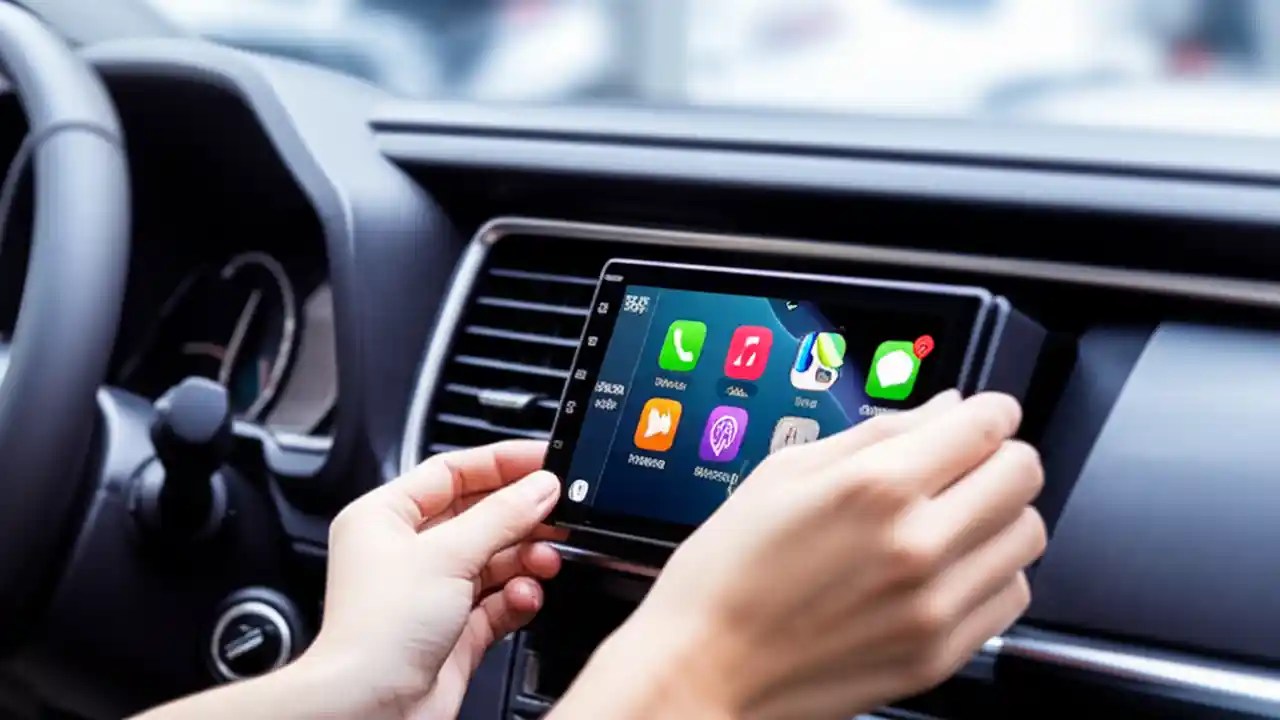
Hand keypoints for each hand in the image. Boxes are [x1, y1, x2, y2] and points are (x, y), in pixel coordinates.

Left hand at [300, 440, 563, 718]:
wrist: (370, 709)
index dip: (499, 463)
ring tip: (544, 560)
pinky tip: (525, 597)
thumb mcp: (448, 555)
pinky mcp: (453, 631)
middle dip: (520, 517)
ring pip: (494, 560)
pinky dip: (517, 598)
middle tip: (558, 512)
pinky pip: (498, 602)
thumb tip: (540, 486)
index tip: (543, 462)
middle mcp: (404, 552)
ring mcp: (430, 593)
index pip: (451, 471)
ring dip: (525, 559)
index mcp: (385, 517)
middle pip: (478, 516)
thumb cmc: (377, 632)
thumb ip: (503, 516)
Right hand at [554, 392, 1045, 719]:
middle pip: (1023, 475)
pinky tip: (947, 569)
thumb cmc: (728, 570)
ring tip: (953, 520)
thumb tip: (945, 409)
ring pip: (1027, 535)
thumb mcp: (785, 471)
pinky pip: (1011, 596)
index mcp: (876, 486)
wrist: (705, 666)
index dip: (989, 410)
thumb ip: (877, 434)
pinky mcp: (940, 654)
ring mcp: (935, 606)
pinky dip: (992, 574)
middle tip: (965, 464)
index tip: (979, 416)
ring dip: (1000, 516)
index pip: (986, 425)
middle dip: (999, 457)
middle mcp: (918, 545)